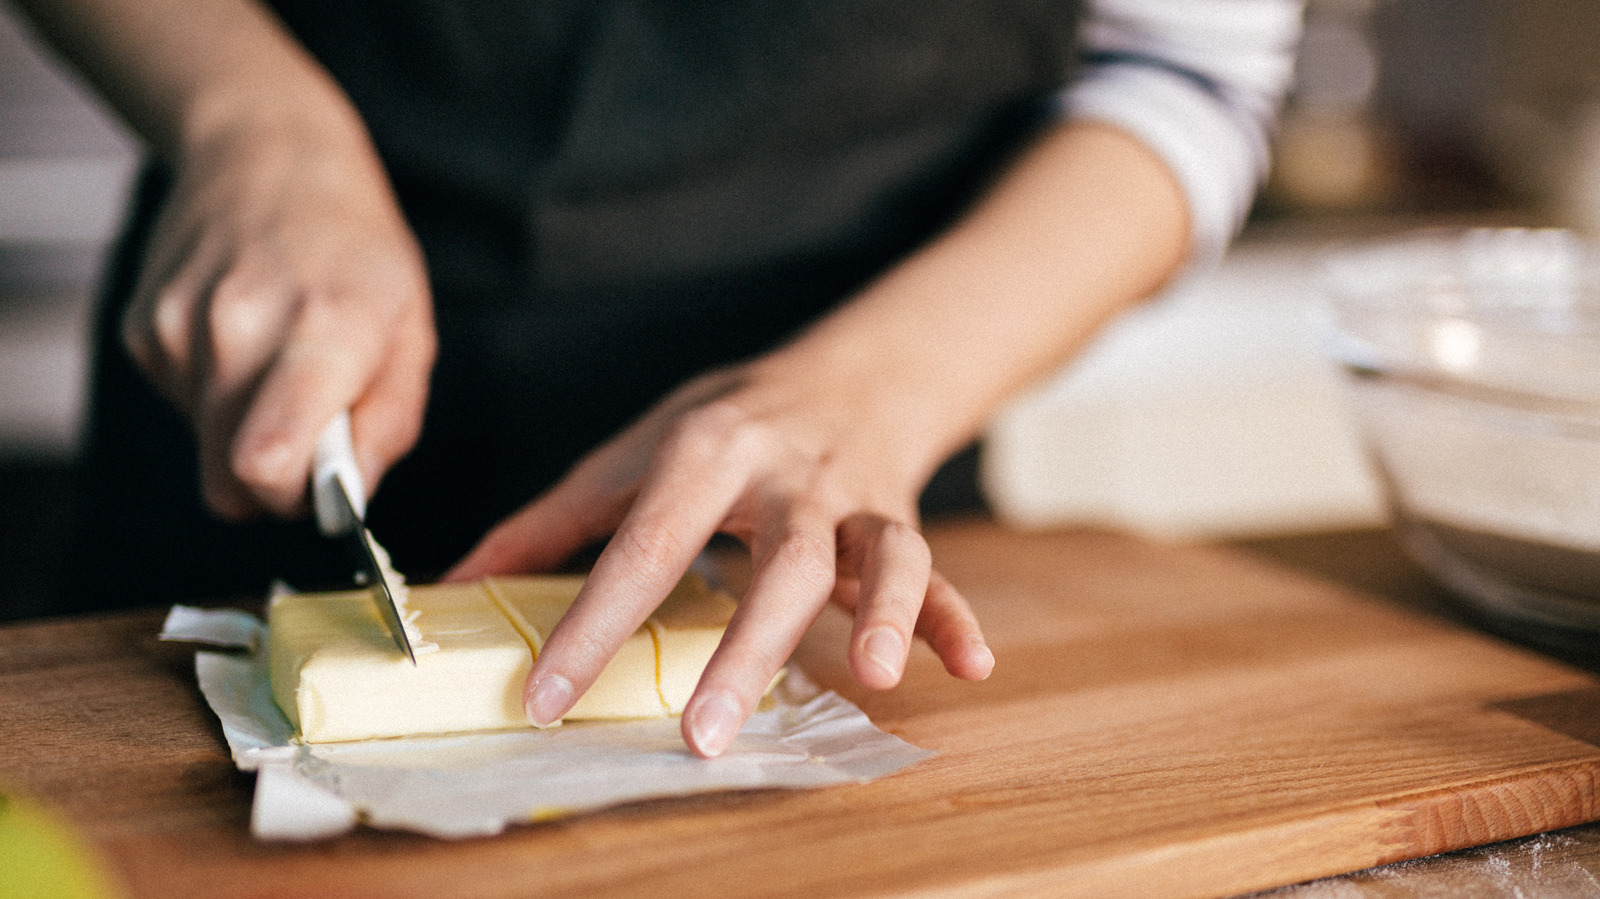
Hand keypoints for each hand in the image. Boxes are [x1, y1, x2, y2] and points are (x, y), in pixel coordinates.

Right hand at [122, 116, 434, 518]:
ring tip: (281, 362)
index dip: (294, 500)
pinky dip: (217, 394)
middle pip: (228, 480)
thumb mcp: (411, 333)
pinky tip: (244, 337)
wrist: (269, 154)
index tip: (324, 485)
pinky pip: (183, 407)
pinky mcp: (142, 328)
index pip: (265, 464)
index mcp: (321, 334)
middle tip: (314, 434)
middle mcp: (236, 330)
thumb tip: (349, 500)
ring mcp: (179, 327)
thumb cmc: (358, 250)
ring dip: (246, 430)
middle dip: (275, 482)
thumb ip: (388, 425)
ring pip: (204, 448)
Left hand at [446, 363, 994, 757]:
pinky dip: (954, 619)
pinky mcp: (903, 523)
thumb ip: (554, 522)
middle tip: (701, 730)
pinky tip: (970, 668)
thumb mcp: (634, 452)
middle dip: (744, 648)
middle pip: (776, 561)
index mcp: (708, 454)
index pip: (645, 547)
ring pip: (878, 557)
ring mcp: (855, 501)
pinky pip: (937, 573)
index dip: (592, 625)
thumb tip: (461, 584)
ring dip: (881, 612)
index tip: (546, 696)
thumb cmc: (727, 424)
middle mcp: (791, 476)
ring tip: (871, 676)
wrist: (843, 373)